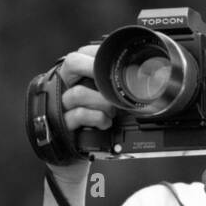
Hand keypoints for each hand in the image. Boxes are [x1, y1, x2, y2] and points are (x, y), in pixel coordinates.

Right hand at [50, 44, 111, 186]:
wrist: (78, 152)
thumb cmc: (93, 123)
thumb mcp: (102, 101)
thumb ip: (112, 87)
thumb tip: (143, 76)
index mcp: (75, 76)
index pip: (82, 54)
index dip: (98, 53)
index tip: (115, 62)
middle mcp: (65, 86)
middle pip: (72, 63)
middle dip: (94, 68)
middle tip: (110, 80)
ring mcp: (62, 104)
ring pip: (78, 92)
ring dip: (101, 102)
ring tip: (112, 111)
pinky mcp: (63, 123)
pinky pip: (77, 115)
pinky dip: (96, 118)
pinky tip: (105, 123)